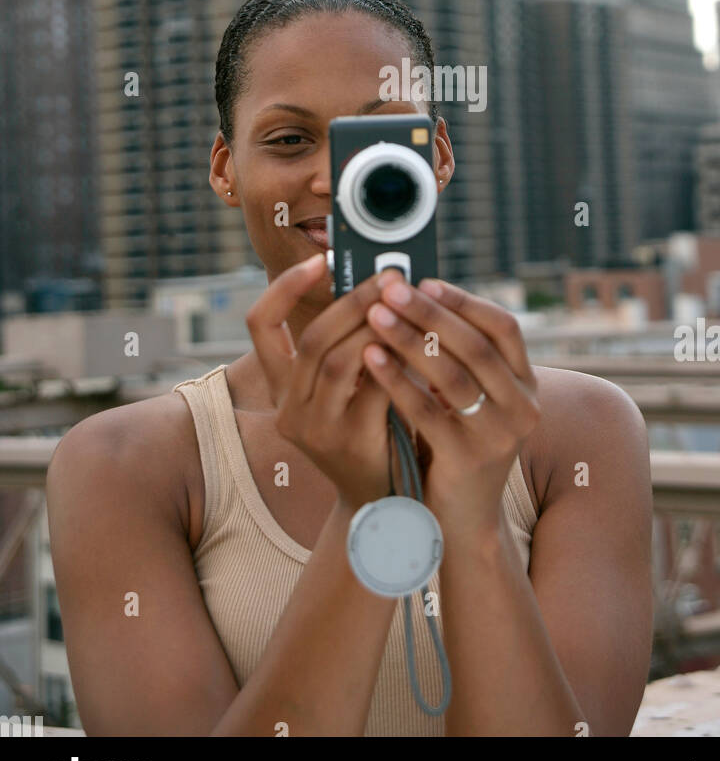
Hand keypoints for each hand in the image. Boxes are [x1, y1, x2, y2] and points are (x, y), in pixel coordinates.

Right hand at [245, 255, 404, 511]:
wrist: (386, 501)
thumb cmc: (373, 432)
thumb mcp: (350, 388)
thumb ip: (353, 346)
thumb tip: (381, 284)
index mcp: (283, 388)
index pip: (261, 326)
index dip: (283, 288)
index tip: (318, 259)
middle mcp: (289, 408)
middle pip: (312, 337)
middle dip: (353, 300)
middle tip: (389, 276)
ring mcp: (314, 428)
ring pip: (338, 360)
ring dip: (375, 325)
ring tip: (404, 302)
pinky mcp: (347, 442)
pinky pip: (371, 389)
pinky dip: (393, 361)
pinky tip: (416, 342)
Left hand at [361, 270, 539, 534]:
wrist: (461, 521)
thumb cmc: (457, 447)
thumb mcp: (472, 400)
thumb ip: (460, 358)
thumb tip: (420, 297)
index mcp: (526, 385)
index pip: (504, 327)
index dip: (465, 301)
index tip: (425, 281)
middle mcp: (522, 408)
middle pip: (475, 345)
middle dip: (429, 313)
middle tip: (390, 288)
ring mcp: (499, 436)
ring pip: (452, 375)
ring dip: (409, 339)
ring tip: (375, 315)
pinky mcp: (468, 460)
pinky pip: (426, 410)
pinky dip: (396, 380)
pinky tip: (369, 358)